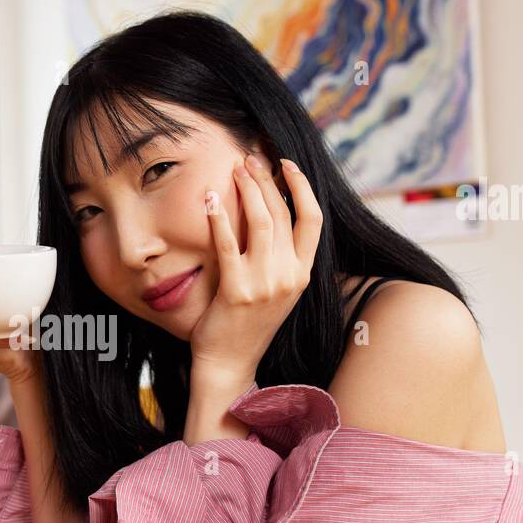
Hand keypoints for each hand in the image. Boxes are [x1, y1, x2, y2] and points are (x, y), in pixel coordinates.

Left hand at [189, 155, 322, 386]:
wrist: (229, 363)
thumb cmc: (247, 324)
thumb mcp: (276, 290)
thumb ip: (280, 257)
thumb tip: (272, 214)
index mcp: (303, 274)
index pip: (313, 219)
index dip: (301, 186)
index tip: (286, 163)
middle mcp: (289, 277)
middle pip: (283, 213)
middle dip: (266, 179)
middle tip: (249, 158)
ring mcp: (264, 284)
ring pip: (260, 222)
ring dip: (247, 190)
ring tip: (234, 169)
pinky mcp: (237, 291)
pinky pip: (227, 244)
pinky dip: (218, 217)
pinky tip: (209, 198)